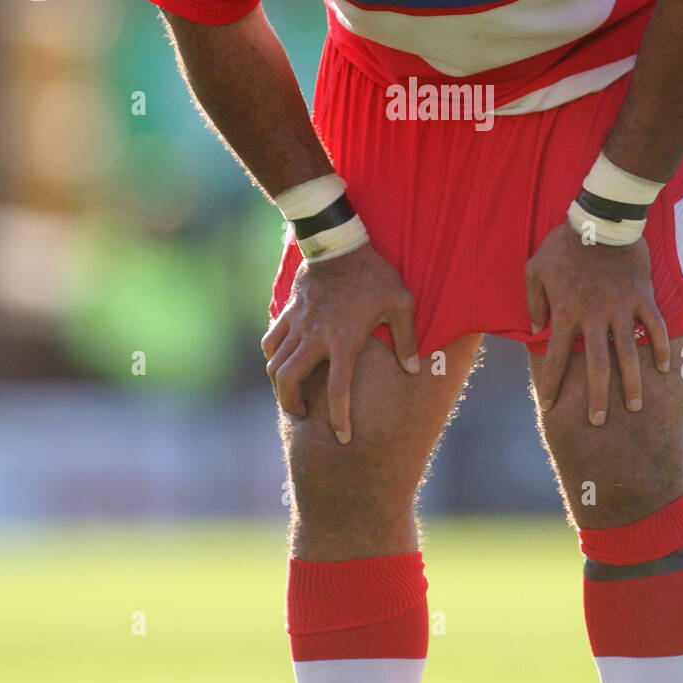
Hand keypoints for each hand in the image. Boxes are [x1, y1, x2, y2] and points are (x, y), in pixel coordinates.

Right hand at [261, 241, 419, 444]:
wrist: (339, 244)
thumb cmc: (374, 275)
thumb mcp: (401, 303)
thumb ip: (407, 338)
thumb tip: (413, 369)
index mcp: (345, 341)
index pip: (338, 390)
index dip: (340, 419)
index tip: (343, 438)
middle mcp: (316, 338)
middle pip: (290, 382)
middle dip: (293, 405)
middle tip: (304, 414)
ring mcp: (298, 325)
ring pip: (275, 364)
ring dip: (280, 386)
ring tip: (291, 395)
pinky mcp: (288, 312)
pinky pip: (270, 341)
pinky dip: (271, 356)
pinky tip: (280, 363)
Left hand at [525, 222, 669, 424]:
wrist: (600, 220)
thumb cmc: (562, 245)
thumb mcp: (535, 269)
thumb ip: (533, 302)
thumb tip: (535, 331)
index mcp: (565, 312)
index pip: (553, 358)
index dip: (550, 385)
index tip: (549, 405)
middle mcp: (594, 317)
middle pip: (595, 367)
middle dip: (596, 398)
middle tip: (598, 422)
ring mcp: (621, 308)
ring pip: (627, 354)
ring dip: (631, 383)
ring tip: (633, 406)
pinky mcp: (643, 297)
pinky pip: (656, 328)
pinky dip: (660, 349)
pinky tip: (663, 369)